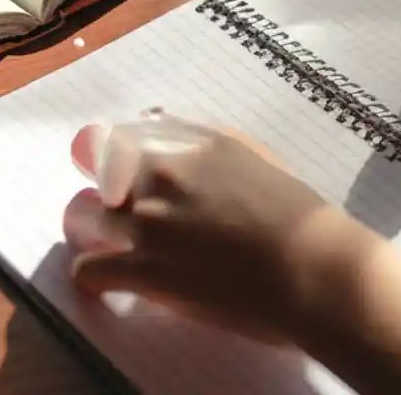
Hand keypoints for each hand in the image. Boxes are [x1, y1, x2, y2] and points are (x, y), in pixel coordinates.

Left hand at [62, 110, 359, 343]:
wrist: (312, 272)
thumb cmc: (300, 216)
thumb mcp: (260, 159)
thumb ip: (209, 141)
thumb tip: (157, 121)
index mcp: (194, 146)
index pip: (127, 137)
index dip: (119, 157)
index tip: (123, 172)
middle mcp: (163, 177)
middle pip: (103, 177)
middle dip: (111, 194)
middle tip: (128, 215)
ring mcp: (149, 225)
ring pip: (88, 217)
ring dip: (99, 230)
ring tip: (115, 245)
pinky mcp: (144, 272)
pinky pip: (90, 268)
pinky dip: (94, 272)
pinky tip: (109, 278)